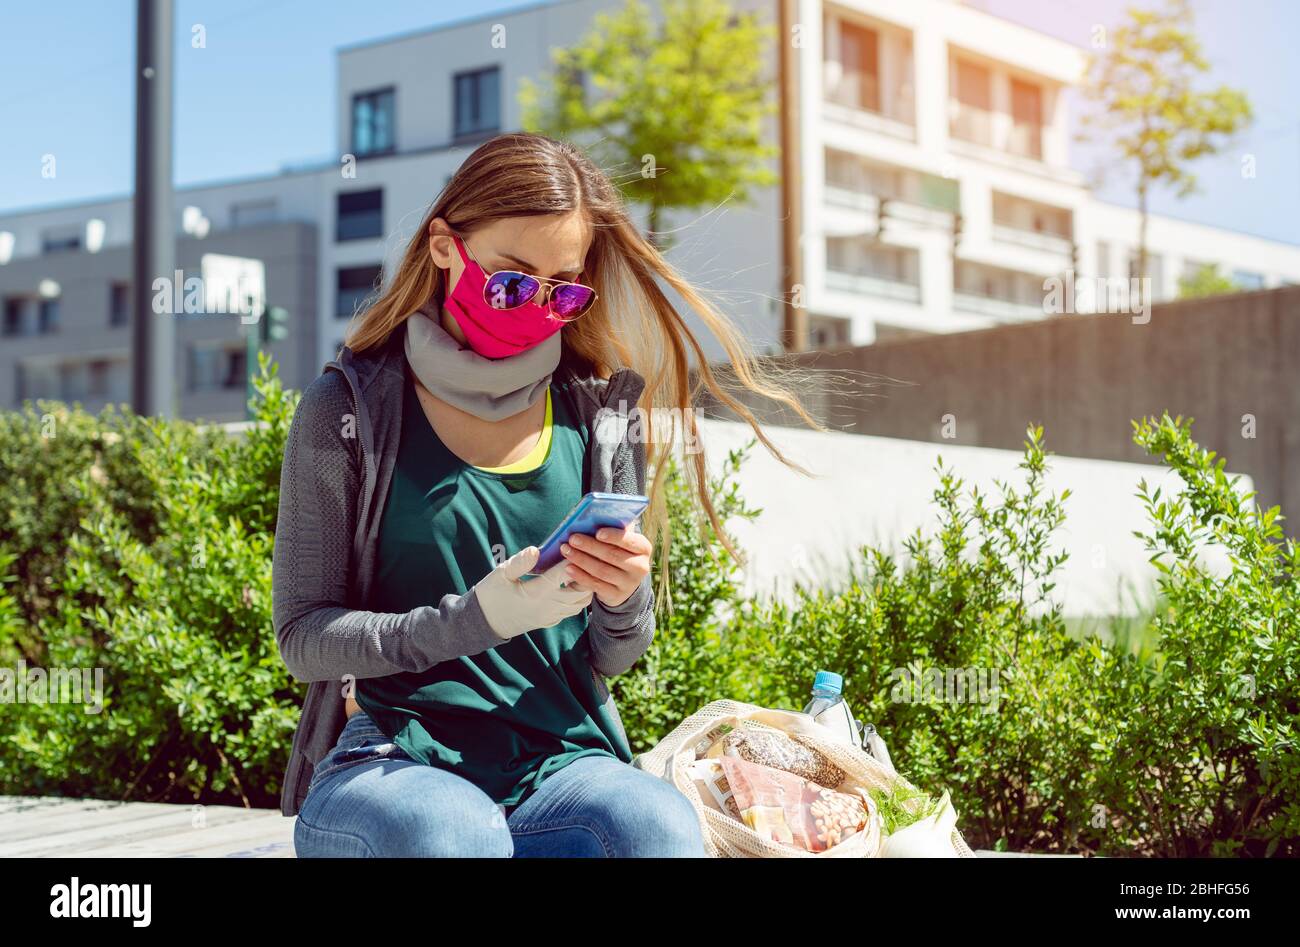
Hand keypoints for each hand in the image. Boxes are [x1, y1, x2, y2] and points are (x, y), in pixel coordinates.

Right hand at [473, 546, 592, 639]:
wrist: (483, 623)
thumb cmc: (491, 595)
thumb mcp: (501, 574)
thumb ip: (520, 562)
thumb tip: (536, 550)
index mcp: (537, 593)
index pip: (564, 574)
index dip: (572, 558)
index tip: (575, 544)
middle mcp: (548, 607)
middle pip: (581, 591)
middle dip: (584, 573)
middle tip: (579, 556)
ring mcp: (551, 616)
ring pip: (581, 603)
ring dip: (584, 586)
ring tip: (577, 569)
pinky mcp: (550, 621)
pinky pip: (572, 610)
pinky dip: (577, 597)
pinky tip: (571, 583)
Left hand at [560, 525, 652, 608]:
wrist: (624, 583)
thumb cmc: (618, 554)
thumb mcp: (621, 543)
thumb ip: (611, 534)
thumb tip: (587, 525)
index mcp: (643, 548)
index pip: (630, 541)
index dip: (614, 536)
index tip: (598, 533)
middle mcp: (640, 567)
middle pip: (613, 555)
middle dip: (590, 546)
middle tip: (573, 539)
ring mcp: (629, 583)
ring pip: (602, 571)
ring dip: (582, 560)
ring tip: (566, 551)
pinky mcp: (616, 595)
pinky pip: (596, 585)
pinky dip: (581, 576)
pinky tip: (569, 568)